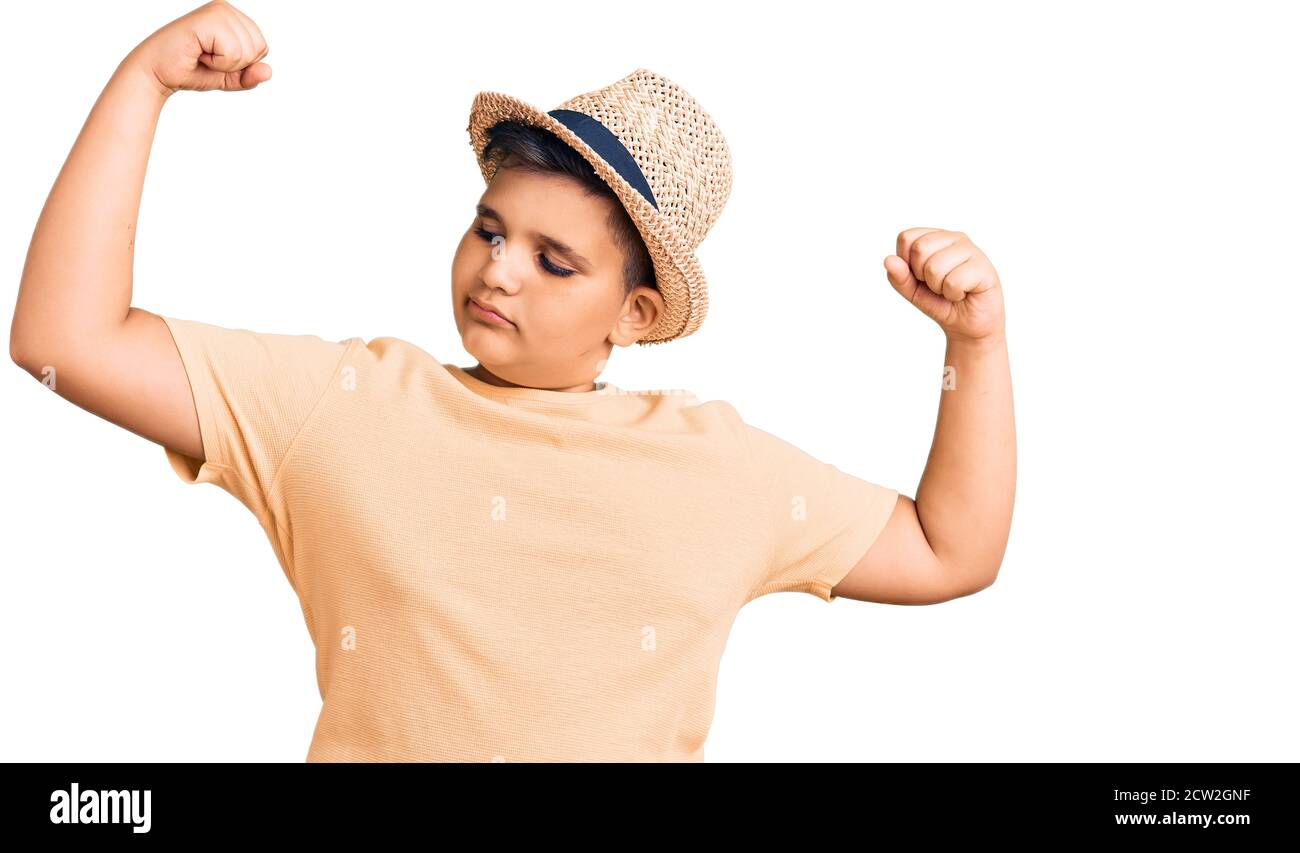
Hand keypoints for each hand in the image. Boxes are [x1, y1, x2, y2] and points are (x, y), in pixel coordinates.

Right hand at [127, 0, 269, 95]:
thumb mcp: (229, 77)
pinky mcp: (208, 19)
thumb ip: (250, 75)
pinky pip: (233, 53)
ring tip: (202, 54)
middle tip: (207, 57)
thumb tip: (268, 71)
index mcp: (233, 16)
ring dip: (225, 64)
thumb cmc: (191, 70)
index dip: (242, 64)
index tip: (216, 58)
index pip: (262, 47)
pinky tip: (199, 53)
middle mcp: (226, 8)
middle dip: (235, 64)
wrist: (157, 73)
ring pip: (247, 51)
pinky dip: (218, 63)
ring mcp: (218, 10)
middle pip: (259, 48)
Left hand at [884, 228, 1004, 344]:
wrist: (967, 326)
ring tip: (952, 290)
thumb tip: (888, 260)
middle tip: (939, 285)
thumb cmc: (941, 302)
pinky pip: (953, 281)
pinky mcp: (984, 268)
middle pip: (919, 249)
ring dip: (939, 288)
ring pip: (935, 267)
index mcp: (936, 237)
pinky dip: (953, 295)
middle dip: (923, 276)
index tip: (921, 276)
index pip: (906, 238)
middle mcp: (954, 238)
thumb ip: (899, 276)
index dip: (906, 263)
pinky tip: (964, 294)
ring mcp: (972, 250)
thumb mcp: (912, 291)